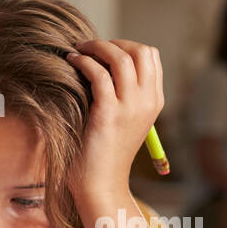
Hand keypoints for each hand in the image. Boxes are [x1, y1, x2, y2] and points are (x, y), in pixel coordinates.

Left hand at [65, 39, 164, 205]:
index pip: (150, 55)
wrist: (100, 185)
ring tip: (79, 51)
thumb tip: (101, 62)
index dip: (126, 45)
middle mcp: (147, 102)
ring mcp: (131, 108)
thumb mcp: (124, 119)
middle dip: (114, 42)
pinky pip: (100, 74)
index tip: (103, 51)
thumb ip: (122, 93)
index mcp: (154, 101)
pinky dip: (84, 62)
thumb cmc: (104, 152)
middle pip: (141, 50)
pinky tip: (71, 63)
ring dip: (97, 47)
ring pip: (122, 57)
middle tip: (90, 47)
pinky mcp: (109, 115)